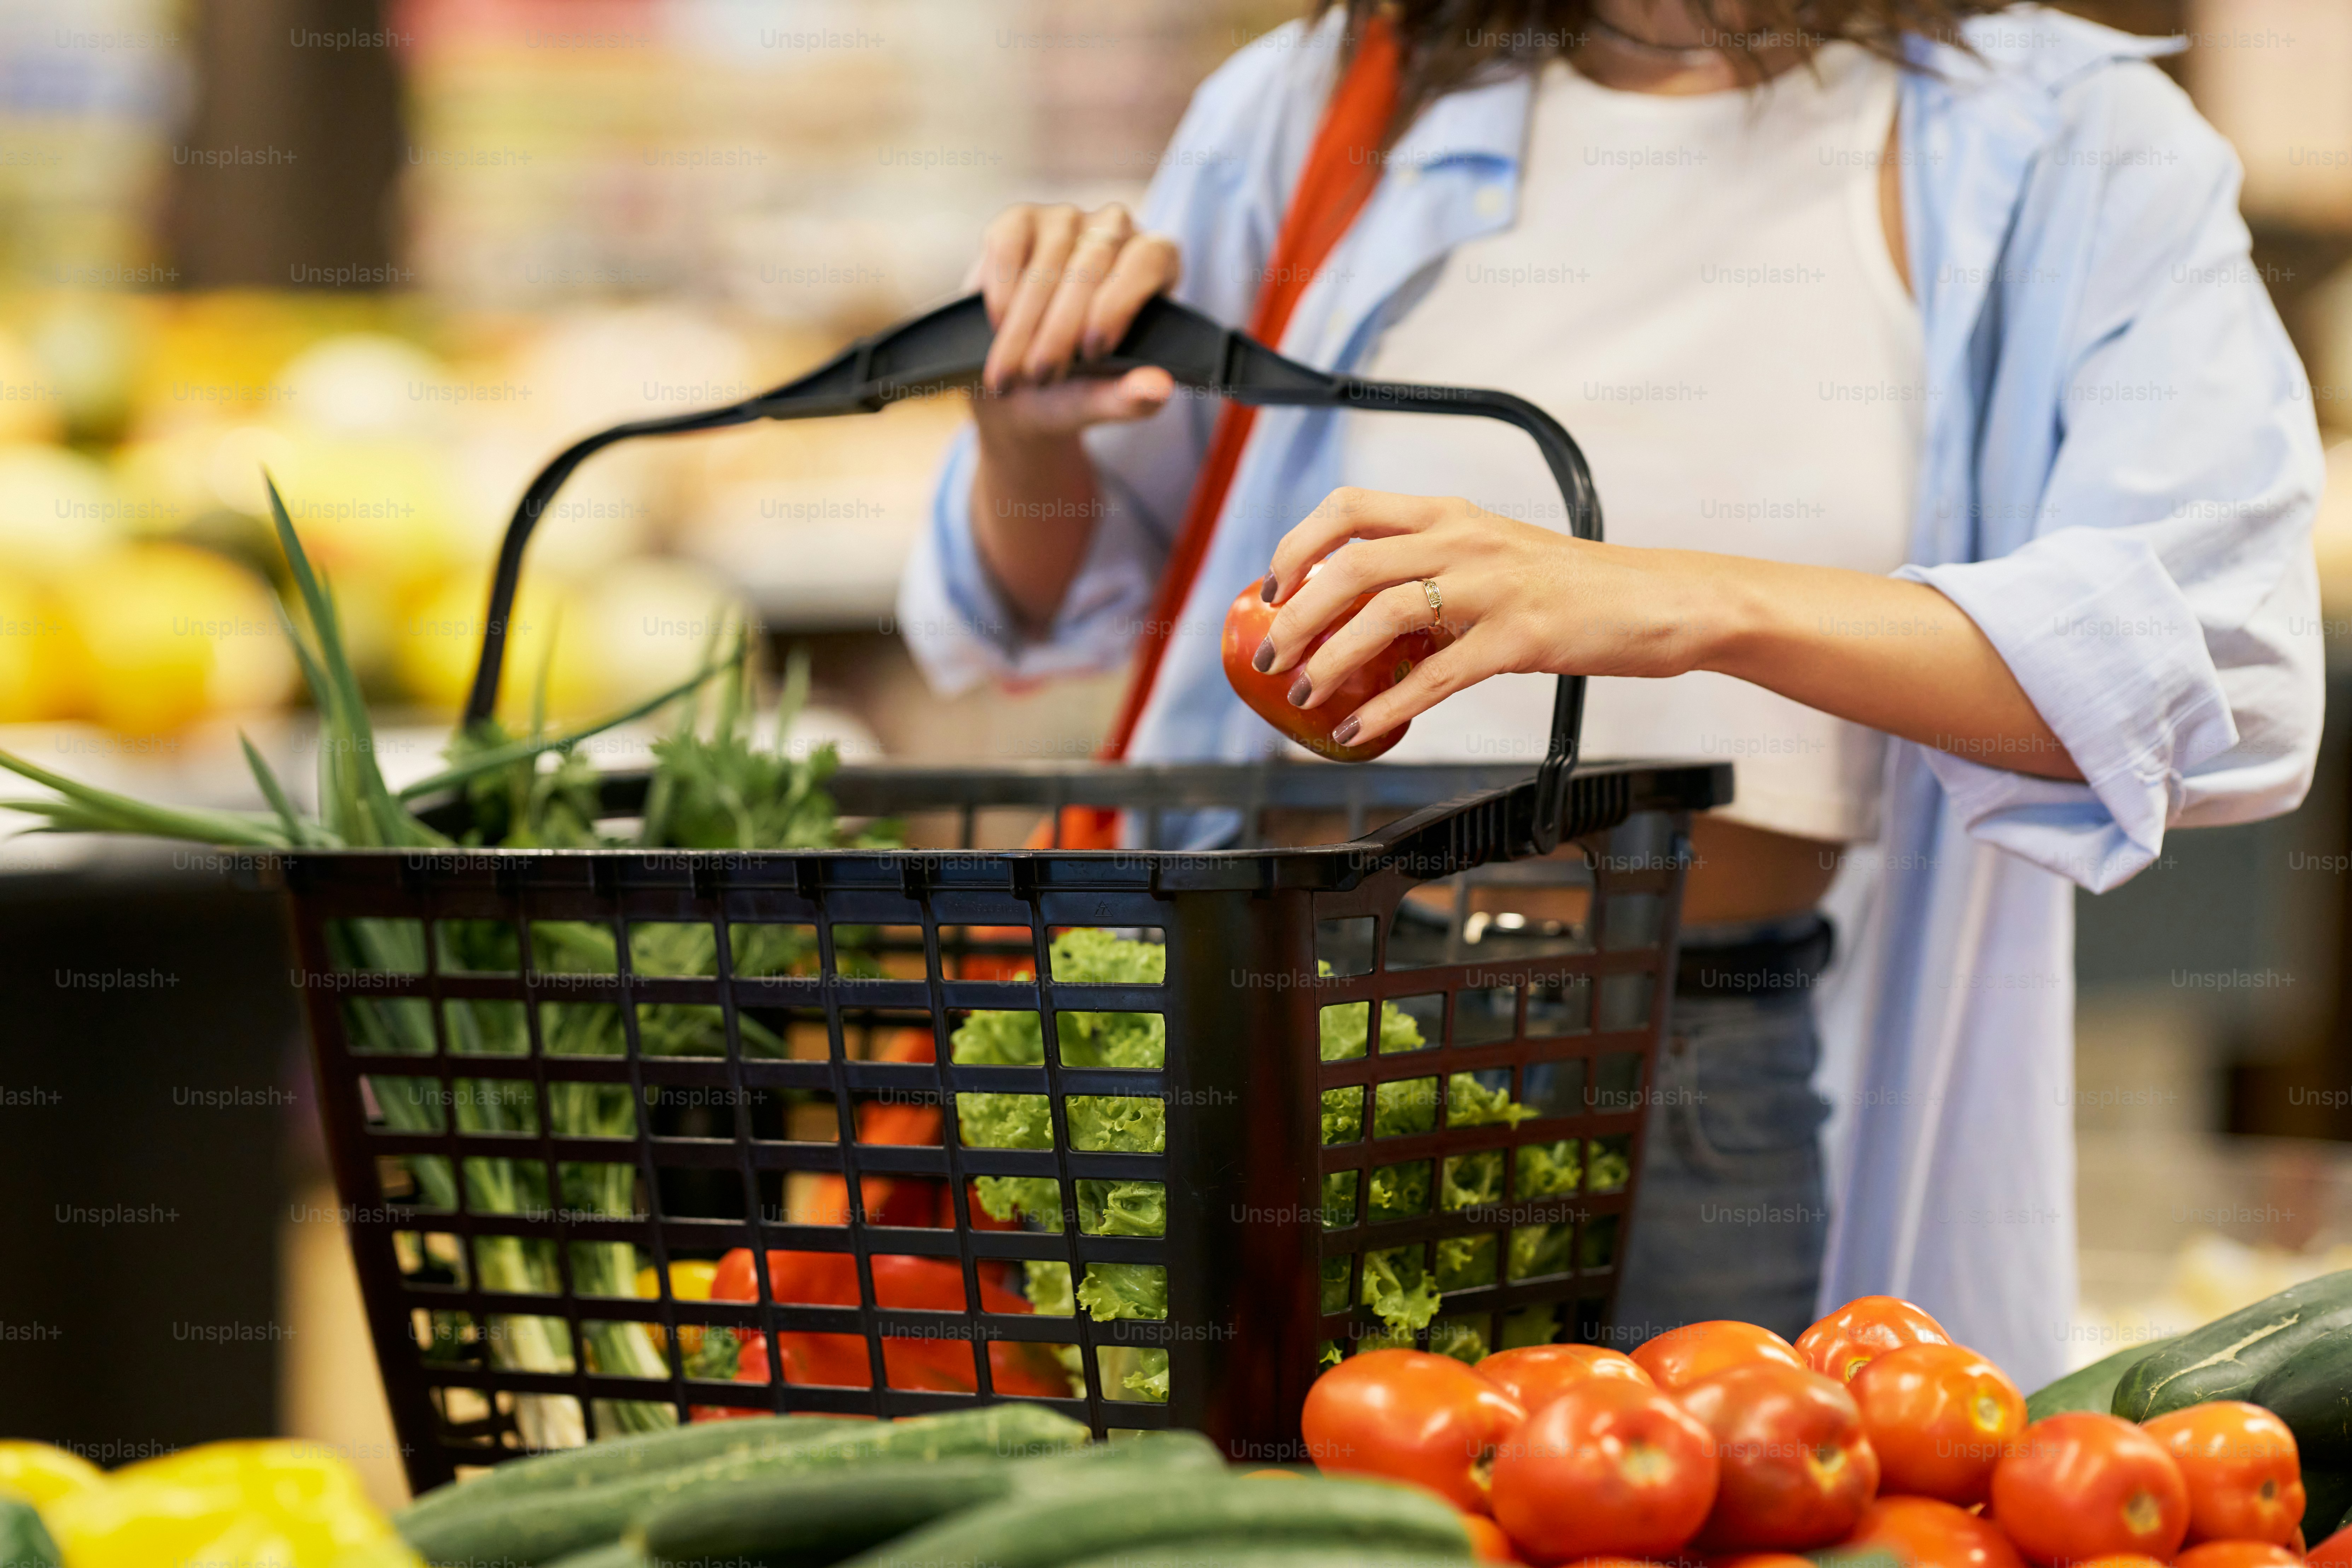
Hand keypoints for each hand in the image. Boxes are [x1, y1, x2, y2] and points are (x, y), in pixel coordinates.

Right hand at [967, 201, 1180, 438]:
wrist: (1014, 381)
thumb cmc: (1070, 386)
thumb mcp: (1098, 399)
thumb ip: (1130, 398)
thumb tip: (1157, 389)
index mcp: (1154, 263)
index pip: (1148, 259)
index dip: (1120, 302)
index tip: (1094, 350)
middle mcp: (1115, 229)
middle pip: (1093, 264)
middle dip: (1060, 329)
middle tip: (1041, 376)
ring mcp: (1066, 219)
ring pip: (1048, 260)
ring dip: (1025, 322)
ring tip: (1011, 371)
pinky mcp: (1019, 220)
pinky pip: (1009, 244)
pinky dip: (1001, 289)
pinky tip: (998, 325)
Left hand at [1254, 489, 1725, 747]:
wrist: (1660, 599)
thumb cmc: (1574, 586)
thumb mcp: (1493, 558)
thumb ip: (1431, 573)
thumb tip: (1364, 619)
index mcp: (1451, 515)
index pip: (1350, 509)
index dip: (1297, 546)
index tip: (1271, 588)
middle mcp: (1465, 540)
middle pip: (1351, 565)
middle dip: (1296, 615)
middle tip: (1270, 656)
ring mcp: (1493, 588)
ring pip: (1384, 615)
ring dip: (1332, 660)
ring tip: (1305, 694)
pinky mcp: (1521, 638)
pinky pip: (1437, 676)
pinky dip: (1388, 707)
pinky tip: (1360, 728)